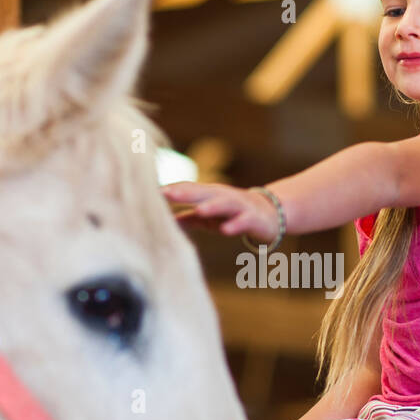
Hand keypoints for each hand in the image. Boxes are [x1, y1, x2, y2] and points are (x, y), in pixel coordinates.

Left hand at [160, 182, 279, 242]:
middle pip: (203, 193)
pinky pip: (243, 221)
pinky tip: (226, 230)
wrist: (271, 214)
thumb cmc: (233, 215)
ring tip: (199, 210)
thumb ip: (188, 217)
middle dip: (185, 193)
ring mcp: (239, 206)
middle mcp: (223, 196)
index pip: (188, 189)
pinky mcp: (253, 219)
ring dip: (212, 206)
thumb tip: (164, 220)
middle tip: (166, 193)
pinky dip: (235, 225)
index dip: (170, 190)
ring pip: (224, 204)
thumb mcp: (209, 217)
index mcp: (210, 195)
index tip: (149, 191)